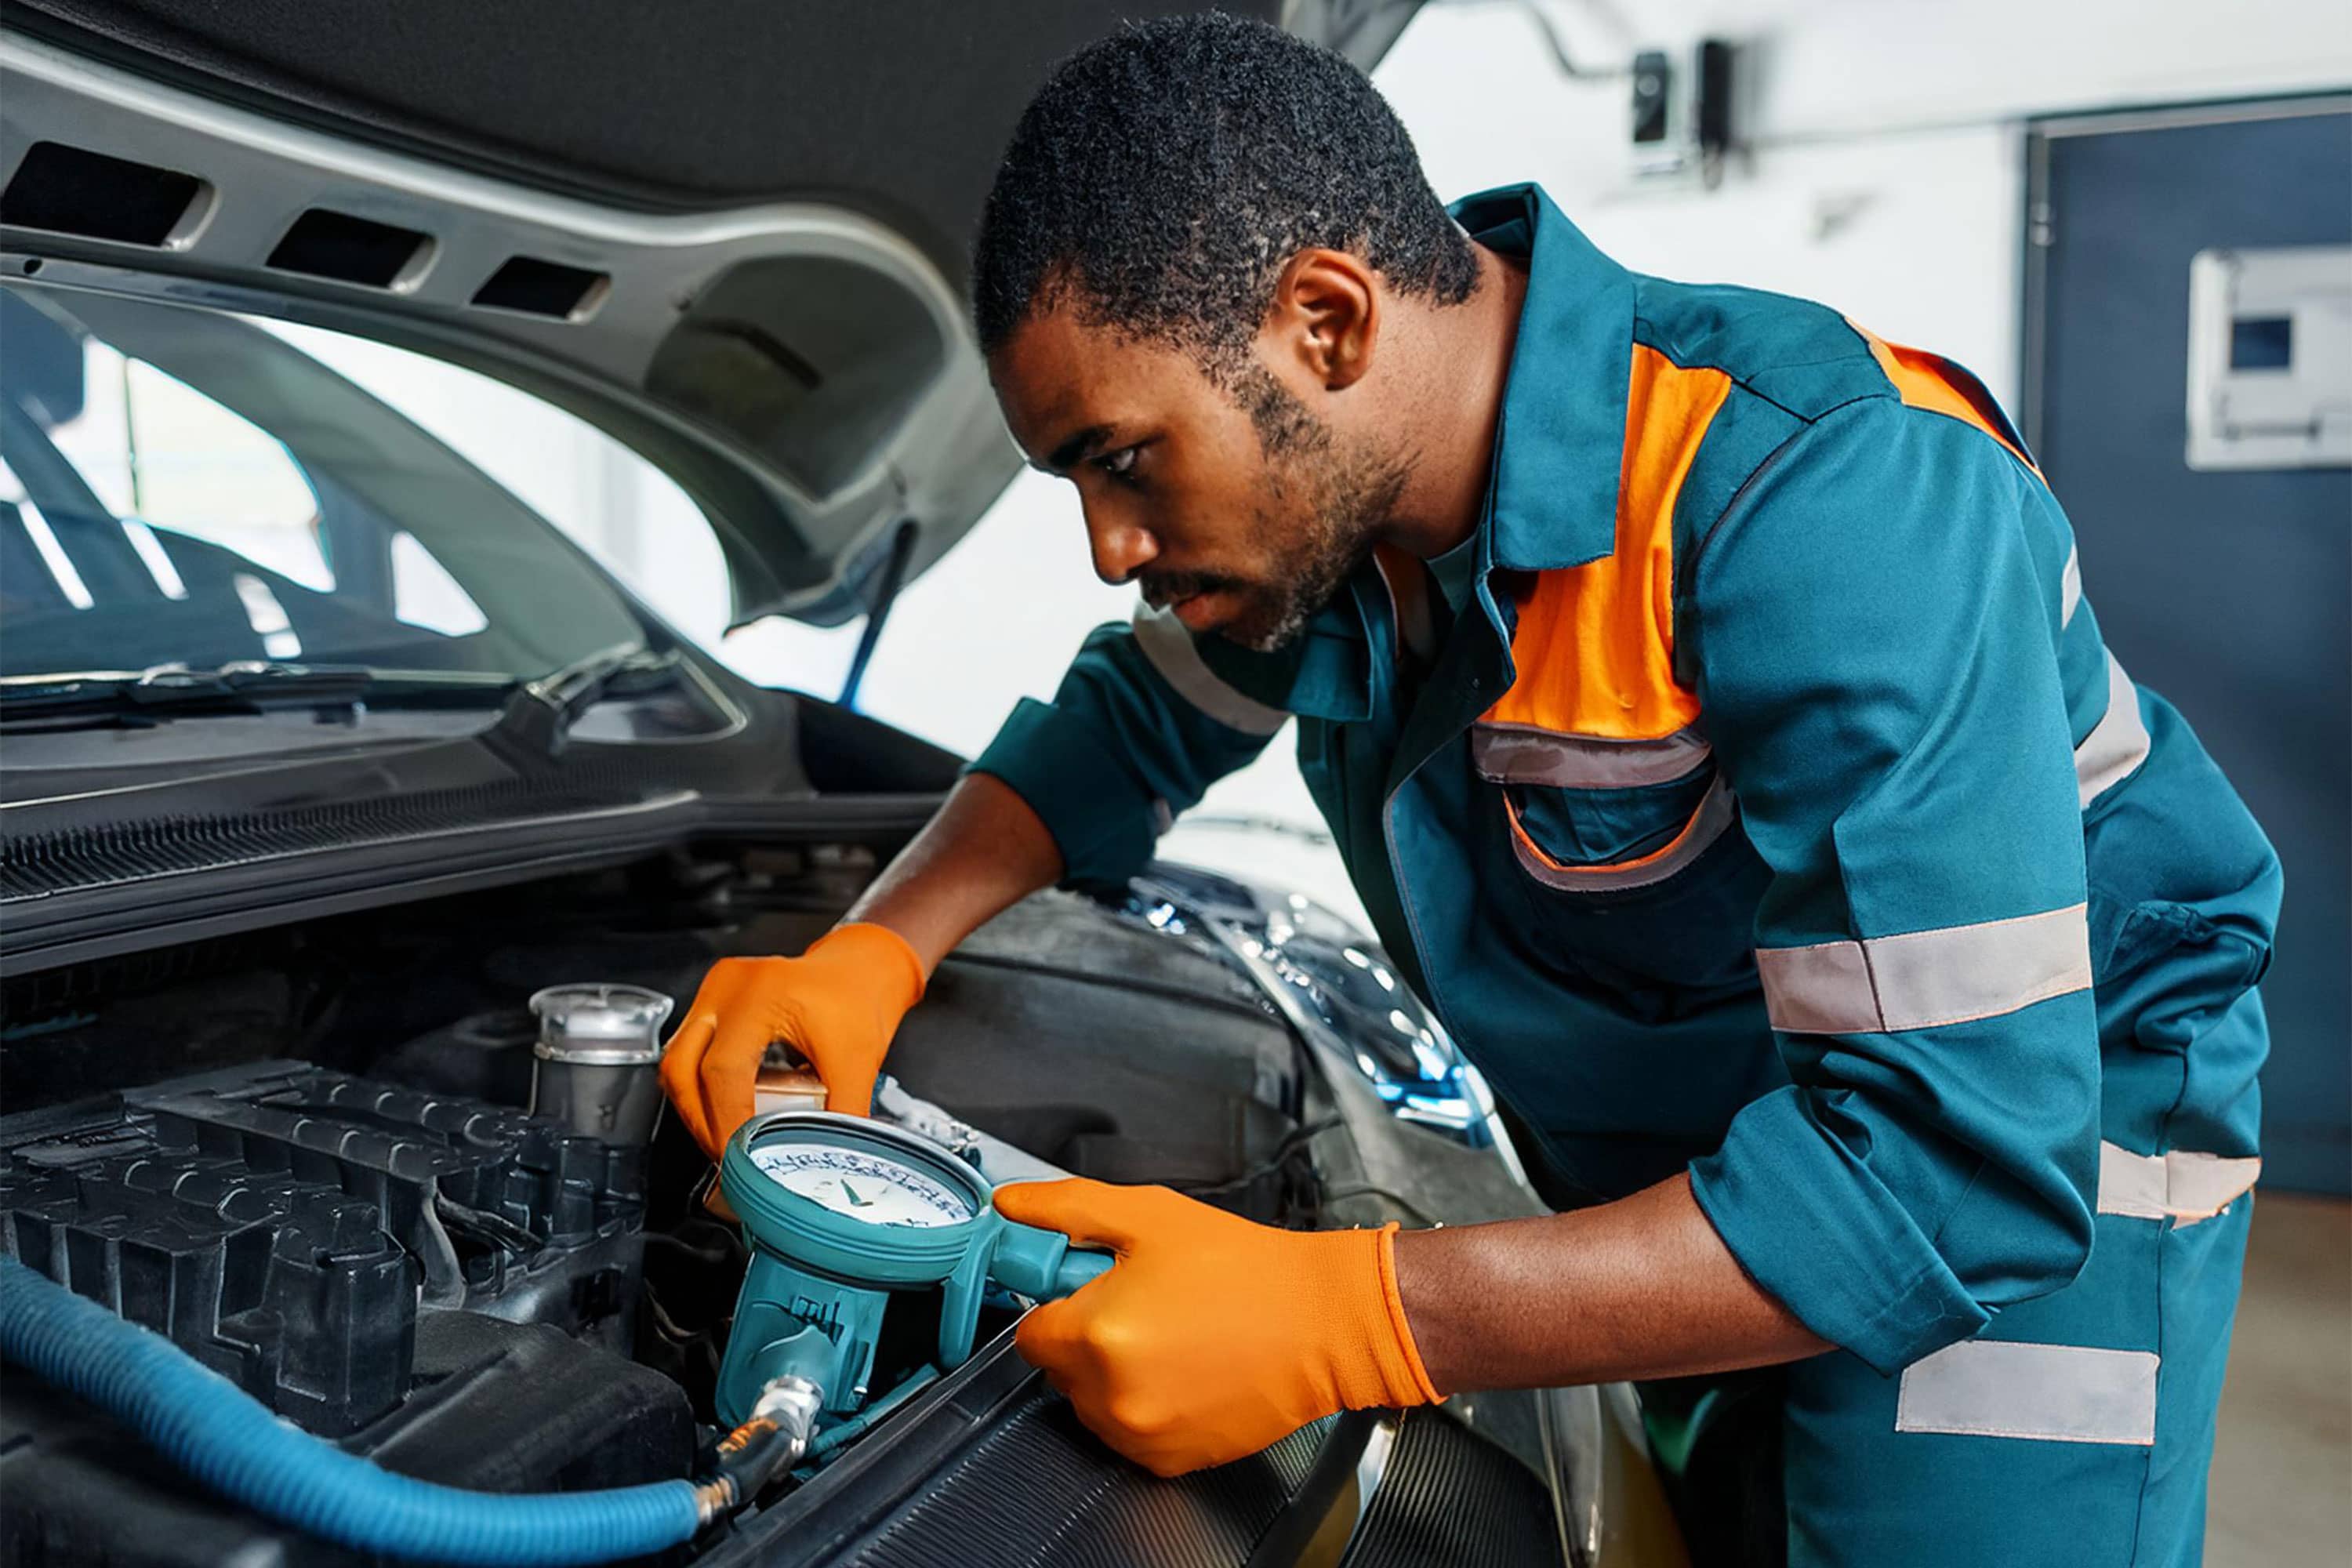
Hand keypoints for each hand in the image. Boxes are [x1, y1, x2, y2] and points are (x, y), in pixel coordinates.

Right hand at [659, 923, 925, 1155]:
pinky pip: (688, 1051)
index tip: (738, 1159)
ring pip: (678, 1060)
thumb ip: (842, 1115)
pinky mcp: (714, 1002)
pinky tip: (725, 1112)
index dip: (726, 1123)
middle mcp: (729, 987)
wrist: (863, 968)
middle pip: (684, 1067)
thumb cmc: (860, 1000)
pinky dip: (701, 1088)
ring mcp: (716, 992)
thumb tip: (826, 1160)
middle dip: (700, 1123)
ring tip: (725, 1141)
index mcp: (764, 993)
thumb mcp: (859, 1061)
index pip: (724, 1071)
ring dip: (695, 1107)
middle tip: (726, 1158)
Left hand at [991, 1179, 1439, 1476]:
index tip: (1087, 1289)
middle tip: (1141, 1302)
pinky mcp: (1172, 1460)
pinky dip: (1146, 1405)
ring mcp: (1142, 1435)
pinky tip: (1187, 1368)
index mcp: (1096, 1334)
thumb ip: (1066, 1209)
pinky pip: (1130, 1432)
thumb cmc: (1244, 1267)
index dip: (1057, 1304)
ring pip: (1091, 1404)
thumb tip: (1010, 1204)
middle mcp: (1111, 1396)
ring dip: (1113, 1374)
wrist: (1323, 1322)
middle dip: (1087, 1336)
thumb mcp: (1149, 1216)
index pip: (1029, 1333)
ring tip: (1171, 1334)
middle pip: (1059, 1369)